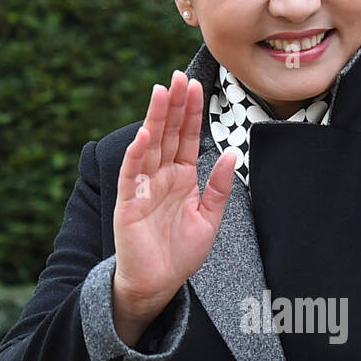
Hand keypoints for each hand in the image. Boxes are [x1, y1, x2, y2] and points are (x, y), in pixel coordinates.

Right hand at [112, 72, 237, 311]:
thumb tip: (233, 153)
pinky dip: (137, 154)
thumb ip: (219, 187)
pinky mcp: (128, 203)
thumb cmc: (180, 253)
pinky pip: (132, 174)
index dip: (191, 112)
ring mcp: (143, 187)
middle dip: (174, 105)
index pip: (187, 137)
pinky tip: (145, 134)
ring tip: (161, 91)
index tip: (195, 85)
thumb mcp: (210, 219)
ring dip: (155, 119)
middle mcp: (161, 176)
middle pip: (168, 133)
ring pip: (150, 145)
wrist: (158, 284)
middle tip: (178, 76)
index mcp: (182, 177)